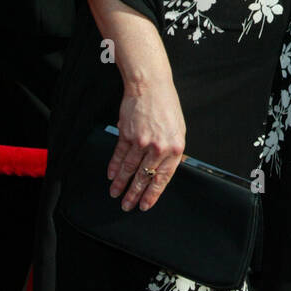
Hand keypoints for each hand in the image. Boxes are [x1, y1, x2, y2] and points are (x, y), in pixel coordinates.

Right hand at [108, 78, 185, 211]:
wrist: (151, 85)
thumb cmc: (167, 106)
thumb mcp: (178, 130)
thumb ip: (172, 151)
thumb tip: (165, 170)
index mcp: (175, 148)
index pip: (163, 178)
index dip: (153, 194)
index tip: (145, 205)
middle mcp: (158, 147)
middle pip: (144, 177)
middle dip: (134, 194)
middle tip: (128, 205)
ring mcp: (141, 141)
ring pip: (129, 169)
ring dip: (121, 184)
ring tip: (116, 194)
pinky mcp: (127, 134)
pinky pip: (119, 155)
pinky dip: (114, 167)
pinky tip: (111, 176)